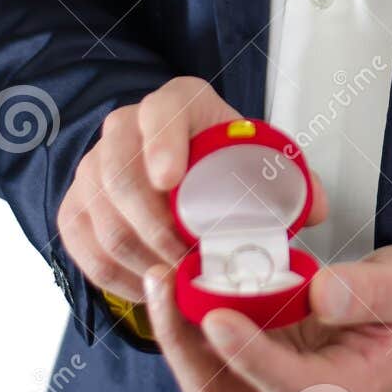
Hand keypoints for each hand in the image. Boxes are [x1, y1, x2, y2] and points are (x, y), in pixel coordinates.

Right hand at [57, 76, 327, 302]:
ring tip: (174, 281)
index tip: (171, 180)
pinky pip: (81, 244)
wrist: (182, 165)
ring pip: (100, 216)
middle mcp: (125, 126)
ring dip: (137, 256)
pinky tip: (147, 289)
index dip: (162, 143)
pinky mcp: (75, 205)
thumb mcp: (261, 157)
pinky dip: (114, 274)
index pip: (160, 112)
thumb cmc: (225, 161)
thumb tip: (315, 209)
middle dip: (154, 225)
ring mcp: (93, 166)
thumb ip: (294, 181)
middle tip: (188, 260)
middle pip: (120, 173)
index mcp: (178, 102)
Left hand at [143, 243, 391, 391]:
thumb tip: (321, 293)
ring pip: (207, 377)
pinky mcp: (256, 369)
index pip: (283, 381)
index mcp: (340, 389)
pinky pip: (210, 357)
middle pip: (224, 389)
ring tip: (162, 277)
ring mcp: (271, 390)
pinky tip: (179, 283)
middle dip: (184, 340)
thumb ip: (369, 292)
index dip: (245, 350)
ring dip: (177, 331)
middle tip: (166, 282)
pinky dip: (188, 324)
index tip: (216, 313)